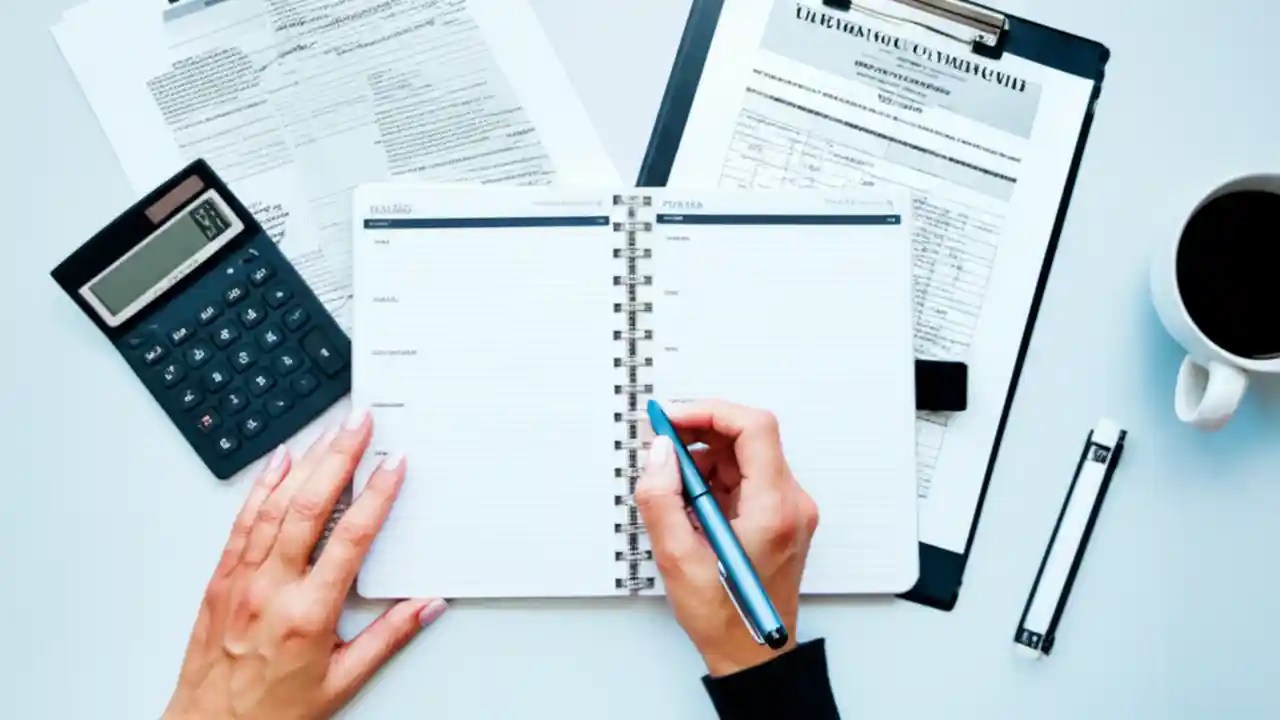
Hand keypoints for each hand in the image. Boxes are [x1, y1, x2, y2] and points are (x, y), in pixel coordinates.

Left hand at [163, 410, 446, 719]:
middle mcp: (272, 588)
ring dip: (305, 462)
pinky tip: (278, 463)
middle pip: (310, 505)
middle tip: (360, 424)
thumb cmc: (272, 711)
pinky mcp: (220, 578)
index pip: (351, 538)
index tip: (394, 466)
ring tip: (329, 432)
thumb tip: (427, 606)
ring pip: (275, 505)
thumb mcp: (342, 681)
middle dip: (340, 457)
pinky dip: (262, 487)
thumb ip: (389, 637)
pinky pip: (243, 521)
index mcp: (309, 614)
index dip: (377, 495)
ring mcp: (241, 578)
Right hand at [636, 400, 818, 677]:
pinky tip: (690, 502)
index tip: (673, 418)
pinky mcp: (780, 516)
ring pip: (746, 456)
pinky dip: (715, 478)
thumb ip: (662, 499)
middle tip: (662, 442)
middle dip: (702, 432)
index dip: (710, 412)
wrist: (753, 656)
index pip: (754, 428)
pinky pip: (747, 477)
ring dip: (705, 459)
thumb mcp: (677, 560)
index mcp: (774, 510)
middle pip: (750, 437)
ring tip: (672, 486)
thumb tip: (660, 452)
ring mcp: (789, 509)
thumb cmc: (725, 620)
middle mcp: (791, 503)